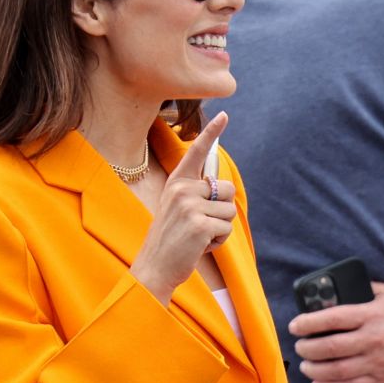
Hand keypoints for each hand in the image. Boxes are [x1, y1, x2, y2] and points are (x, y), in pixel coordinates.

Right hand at [131, 113, 237, 303]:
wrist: (154, 268)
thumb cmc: (170, 241)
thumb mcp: (177, 210)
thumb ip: (195, 195)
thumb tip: (221, 188)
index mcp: (176, 183)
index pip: (196, 153)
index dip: (211, 133)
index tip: (225, 114)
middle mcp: (182, 190)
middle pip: (226, 189)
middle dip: (222, 209)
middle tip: (199, 225)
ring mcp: (190, 206)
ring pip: (229, 212)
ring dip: (220, 229)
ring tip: (196, 237)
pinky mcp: (200, 225)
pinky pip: (226, 230)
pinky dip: (218, 242)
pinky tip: (199, 247)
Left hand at [288, 283, 383, 382]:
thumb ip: (361, 291)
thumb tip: (332, 291)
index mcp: (371, 315)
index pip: (332, 319)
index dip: (308, 323)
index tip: (295, 326)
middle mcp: (372, 340)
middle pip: (329, 347)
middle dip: (307, 348)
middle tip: (300, 347)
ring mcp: (376, 362)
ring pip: (336, 370)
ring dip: (314, 370)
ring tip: (306, 366)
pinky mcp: (381, 381)